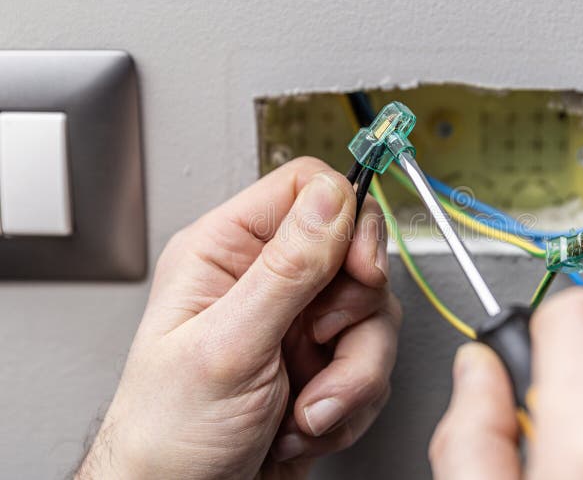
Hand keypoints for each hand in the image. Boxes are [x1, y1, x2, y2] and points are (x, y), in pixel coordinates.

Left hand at [76, 157, 401, 478]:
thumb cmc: (169, 433)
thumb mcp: (228, 347)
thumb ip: (286, 269)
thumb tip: (332, 198)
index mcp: (226, 252)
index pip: (308, 190)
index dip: (348, 219)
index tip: (360, 268)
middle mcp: (266, 280)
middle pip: (356, 256)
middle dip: (354, 316)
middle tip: (323, 342)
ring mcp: (298, 323)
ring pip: (373, 317)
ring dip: (352, 375)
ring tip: (306, 408)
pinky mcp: (321, 363)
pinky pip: (373, 364)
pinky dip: (351, 402)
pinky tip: (306, 424)